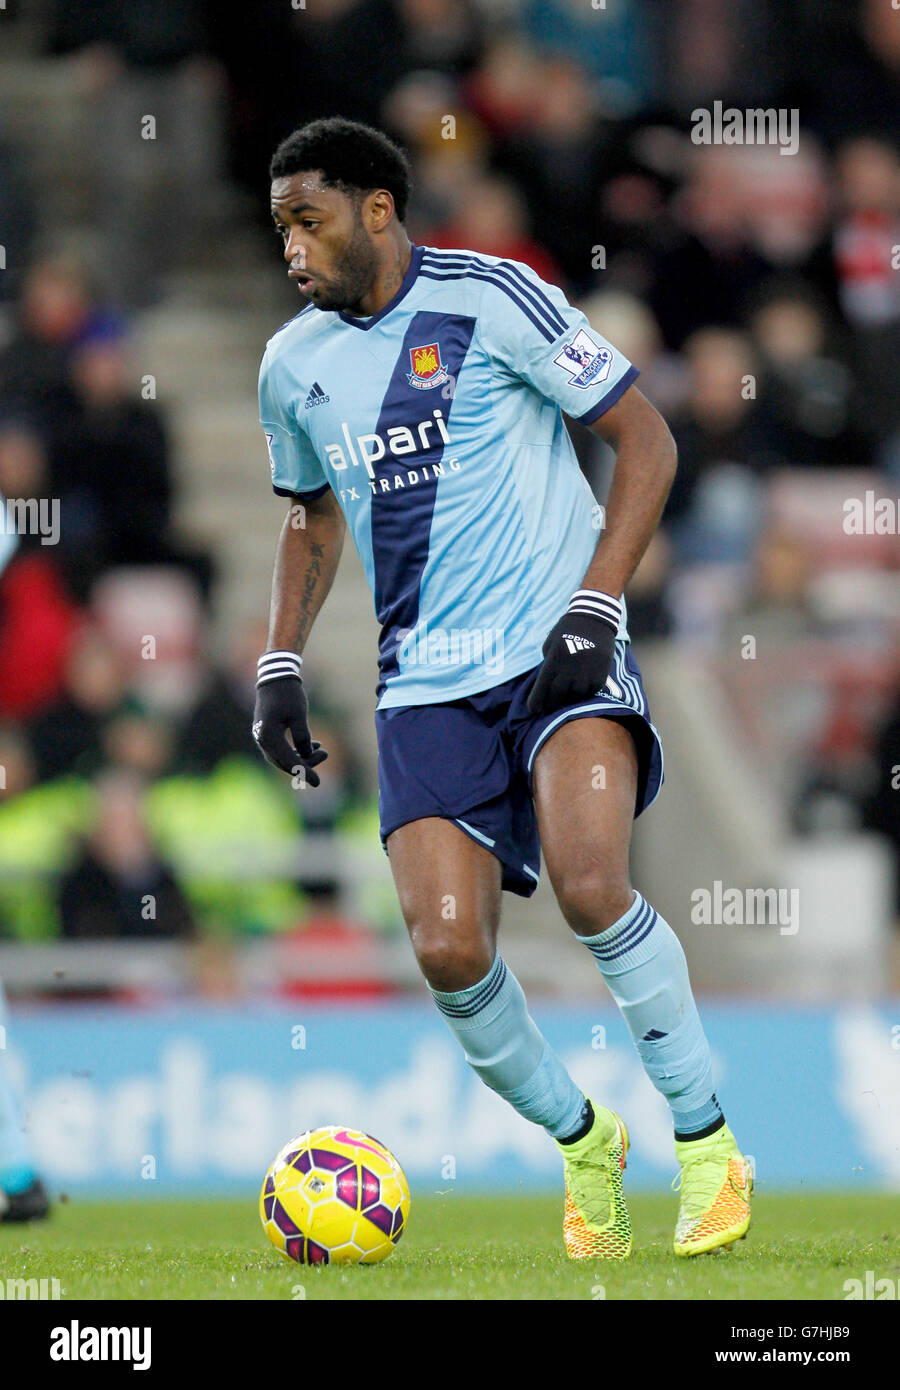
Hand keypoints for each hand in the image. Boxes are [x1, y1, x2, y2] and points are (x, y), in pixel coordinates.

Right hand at [252, 651, 327, 785]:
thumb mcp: (299, 715)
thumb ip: (302, 737)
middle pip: (284, 762)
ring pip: (283, 757)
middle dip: (306, 764)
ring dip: (302, 757)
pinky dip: (296, 751)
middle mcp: (262, 739)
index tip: (318, 782)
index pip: (289, 761)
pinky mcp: (267, 733)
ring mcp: (262, 737)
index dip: (305, 772)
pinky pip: (281, 749)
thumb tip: (306, 756)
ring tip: (322, 750)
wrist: (275, 677)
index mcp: (269, 736)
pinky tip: (312, 746)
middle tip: (326, 754)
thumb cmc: (288, 694)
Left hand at [526, 590, 620, 716]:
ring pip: (574, 697)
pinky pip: (590, 692)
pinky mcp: (600, 676)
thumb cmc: (567, 629)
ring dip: (568, 698)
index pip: (542, 690)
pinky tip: (580, 687)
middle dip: (550, 704)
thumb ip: (548, 664)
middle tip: (548, 706)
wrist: (594, 618)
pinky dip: (584, 692)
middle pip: (557, 698)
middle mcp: (569, 672)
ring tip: (566, 695)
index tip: (533, 709)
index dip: (536, 702)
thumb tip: (548, 682)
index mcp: (553, 662)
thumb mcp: (550, 644)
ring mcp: (586, 675)